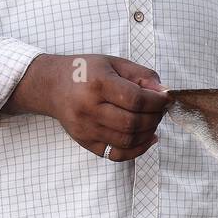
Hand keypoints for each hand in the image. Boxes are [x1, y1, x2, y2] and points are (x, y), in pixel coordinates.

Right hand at [6, 54, 169, 161]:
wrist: (51, 86)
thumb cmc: (86, 71)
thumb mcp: (115, 63)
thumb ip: (142, 75)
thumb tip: (164, 92)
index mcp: (98, 84)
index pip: (136, 100)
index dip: (157, 102)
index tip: (166, 98)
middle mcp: (88, 108)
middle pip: (133, 123)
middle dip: (155, 118)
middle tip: (160, 110)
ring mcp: (85, 128)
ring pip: (127, 140)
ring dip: (148, 133)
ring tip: (152, 121)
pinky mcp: (84, 142)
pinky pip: (115, 154)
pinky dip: (136, 150)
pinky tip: (146, 138)